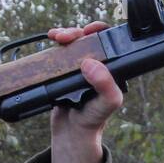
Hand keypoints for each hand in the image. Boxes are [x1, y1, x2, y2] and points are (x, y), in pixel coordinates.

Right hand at [46, 21, 124, 162]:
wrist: (72, 133)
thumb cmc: (94, 119)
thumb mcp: (108, 103)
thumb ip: (106, 85)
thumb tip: (91, 63)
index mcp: (112, 68)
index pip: (110, 41)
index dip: (100, 29)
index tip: (89, 30)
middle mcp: (98, 65)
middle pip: (88, 38)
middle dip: (77, 31)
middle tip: (66, 37)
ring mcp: (81, 68)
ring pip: (74, 43)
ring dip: (65, 35)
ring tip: (56, 37)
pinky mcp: (65, 72)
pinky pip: (61, 53)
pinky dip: (55, 45)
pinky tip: (51, 42)